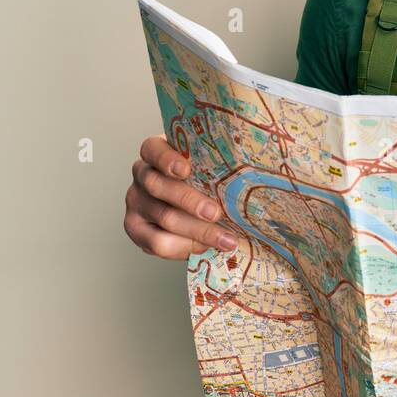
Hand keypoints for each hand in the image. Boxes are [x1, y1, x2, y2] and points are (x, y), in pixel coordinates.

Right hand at [123, 135, 235, 259]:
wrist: (195, 202)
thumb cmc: (207, 175)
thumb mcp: (209, 161)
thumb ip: (221, 159)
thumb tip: (260, 163)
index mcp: (155, 152)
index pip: (152, 150)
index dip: (166, 159)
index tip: (185, 169)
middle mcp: (142, 175)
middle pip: (158, 187)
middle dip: (189, 201)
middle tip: (216, 213)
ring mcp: (136, 203)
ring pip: (163, 218)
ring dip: (197, 231)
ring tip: (224, 239)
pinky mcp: (137, 230)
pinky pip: (158, 244)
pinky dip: (185, 247)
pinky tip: (207, 247)